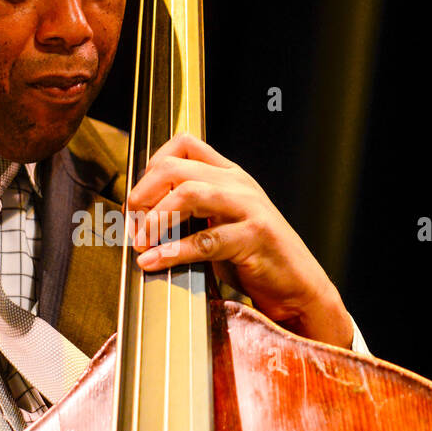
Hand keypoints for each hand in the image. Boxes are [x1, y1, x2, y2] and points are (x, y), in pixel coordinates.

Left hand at [126, 133, 354, 348]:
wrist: (299, 286)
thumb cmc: (256, 258)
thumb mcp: (221, 224)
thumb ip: (192, 211)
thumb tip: (143, 216)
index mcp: (230, 175)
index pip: (184, 145)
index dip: (152, 166)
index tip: (138, 198)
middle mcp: (239, 184)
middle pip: (177, 169)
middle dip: (145, 194)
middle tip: (133, 223)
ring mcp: (249, 208)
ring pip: (189, 194)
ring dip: (156, 219)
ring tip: (142, 242)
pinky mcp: (254, 237)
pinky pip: (206, 240)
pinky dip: (173, 251)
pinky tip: (155, 262)